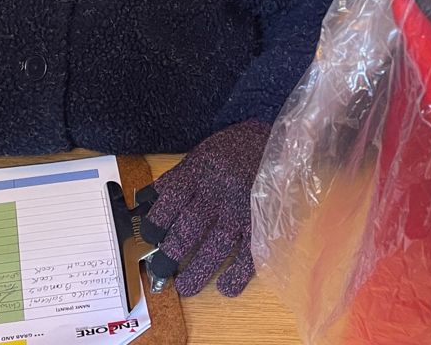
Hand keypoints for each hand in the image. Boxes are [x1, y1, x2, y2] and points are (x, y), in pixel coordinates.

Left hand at [142, 120, 270, 296]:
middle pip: (190, 227)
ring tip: (186, 287)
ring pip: (217, 244)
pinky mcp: (263, 222)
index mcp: (199, 171)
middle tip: (161, 271)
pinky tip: (226, 287)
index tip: (149, 238)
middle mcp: (218, 191)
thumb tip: (148, 201)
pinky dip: (238, 273)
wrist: (282, 141)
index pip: (171, 199)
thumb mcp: (202, 154)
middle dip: (172, 253)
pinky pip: (250, 251)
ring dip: (199, 270)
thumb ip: (177, 178)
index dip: (156, 222)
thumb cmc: (235, 150)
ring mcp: (242, 208)